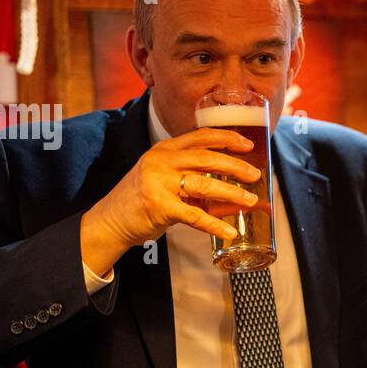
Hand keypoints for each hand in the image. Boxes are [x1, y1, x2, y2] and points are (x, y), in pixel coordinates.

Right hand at [80, 127, 261, 274]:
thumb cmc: (141, 199)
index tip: (248, 144)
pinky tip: (230, 231)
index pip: (201, 136)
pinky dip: (215, 225)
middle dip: (236, 166)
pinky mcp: (159, 207)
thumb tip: (226, 178)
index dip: (227, 138)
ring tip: (250, 200)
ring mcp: (159, 183)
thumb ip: (187, 171)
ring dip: (232, 193)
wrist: (111, 220)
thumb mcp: (160, 174)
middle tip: (256, 175)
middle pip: (207, 158)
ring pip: (205, 185)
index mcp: (164, 150)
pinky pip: (195, 216)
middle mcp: (161, 161)